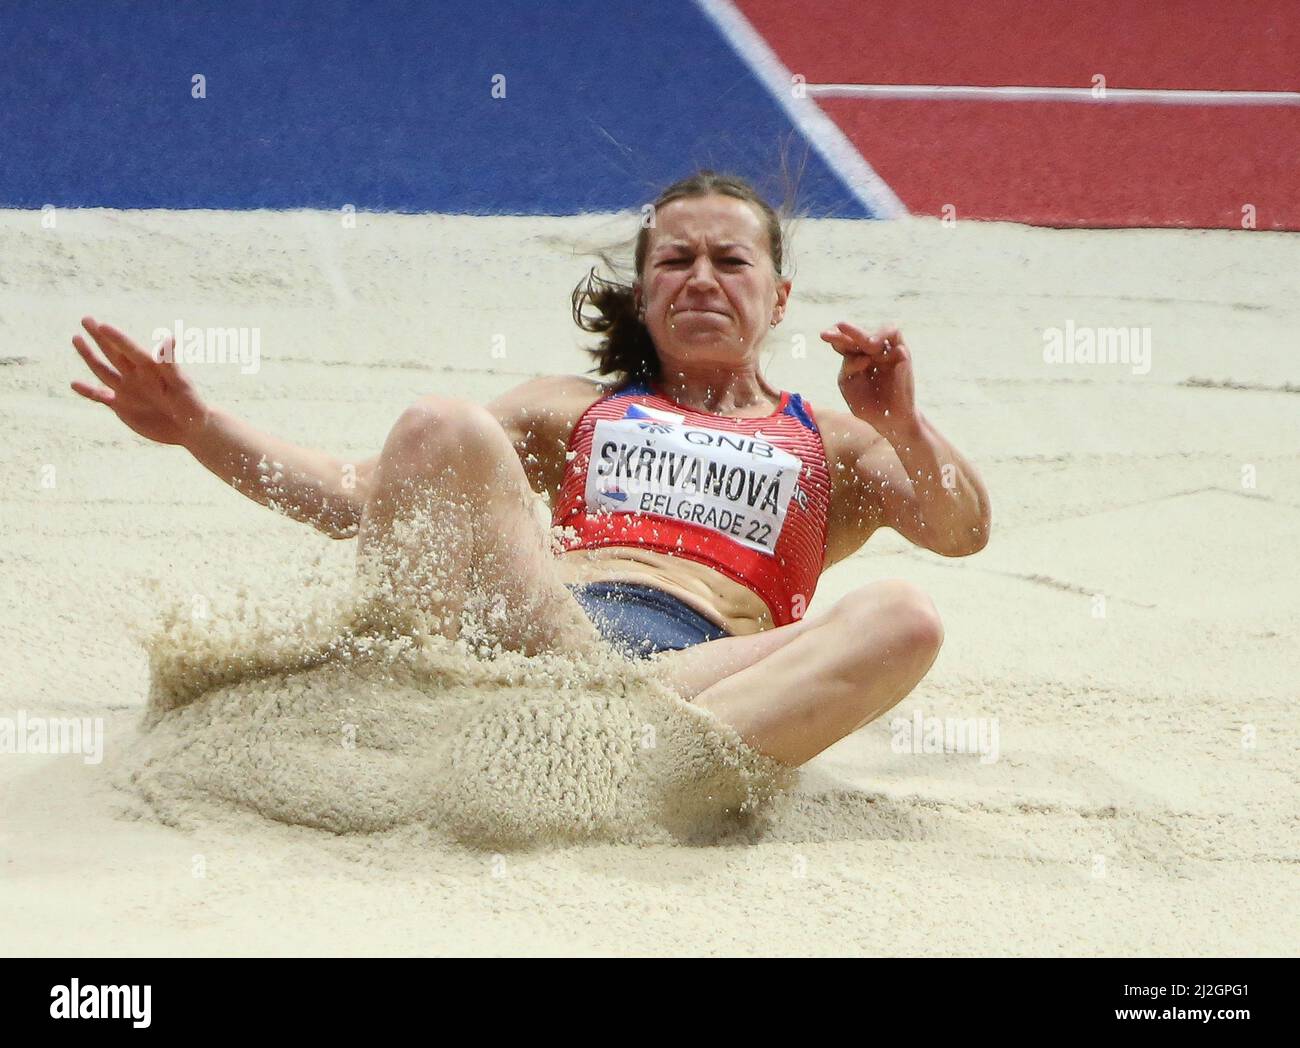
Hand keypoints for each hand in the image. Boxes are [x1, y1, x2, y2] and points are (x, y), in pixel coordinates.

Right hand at [70, 317, 209, 446]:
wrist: (190, 429)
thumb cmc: (192, 405)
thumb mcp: (181, 385)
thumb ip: (170, 364)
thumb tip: (170, 338)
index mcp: (152, 368)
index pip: (131, 350)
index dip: (118, 338)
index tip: (102, 325)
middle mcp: (136, 375)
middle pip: (114, 353)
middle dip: (100, 337)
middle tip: (87, 319)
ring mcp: (127, 390)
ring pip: (103, 370)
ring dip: (89, 356)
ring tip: (77, 338)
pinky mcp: (121, 406)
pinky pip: (100, 397)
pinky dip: (88, 391)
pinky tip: (74, 384)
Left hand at [820, 321, 916, 431]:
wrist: (888, 421)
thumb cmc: (867, 404)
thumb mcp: (849, 384)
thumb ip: (849, 367)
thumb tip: (862, 356)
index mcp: (857, 357)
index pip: (845, 342)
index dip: (836, 337)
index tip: (823, 335)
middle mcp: (872, 351)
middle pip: (860, 335)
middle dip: (848, 331)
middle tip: (836, 328)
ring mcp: (888, 353)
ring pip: (882, 331)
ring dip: (868, 333)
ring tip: (864, 342)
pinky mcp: (903, 357)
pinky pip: (897, 341)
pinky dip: (884, 338)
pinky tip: (875, 345)